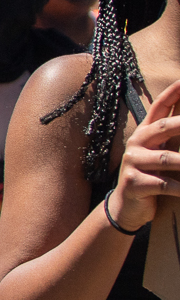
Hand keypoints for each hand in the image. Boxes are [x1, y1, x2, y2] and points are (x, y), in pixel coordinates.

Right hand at [108, 77, 179, 231]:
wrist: (126, 207)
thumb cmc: (151, 176)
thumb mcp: (160, 153)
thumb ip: (172, 137)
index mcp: (144, 133)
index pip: (159, 107)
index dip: (173, 93)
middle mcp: (136, 144)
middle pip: (163, 127)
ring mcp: (133, 164)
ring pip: (167, 158)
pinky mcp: (134, 184)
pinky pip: (164, 184)